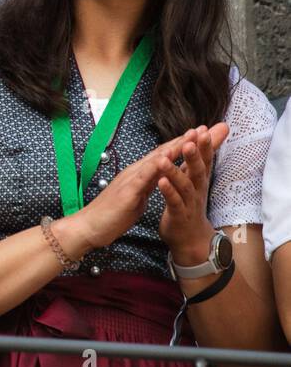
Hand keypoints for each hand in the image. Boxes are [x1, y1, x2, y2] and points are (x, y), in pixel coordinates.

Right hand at [60, 129, 207, 254]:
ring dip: (176, 145)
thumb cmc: (112, 214)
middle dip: (188, 139)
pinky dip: (157, 165)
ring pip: (157, 159)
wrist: (89, 227)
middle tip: (210, 126)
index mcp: (141, 174)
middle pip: (166, 151)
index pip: (167, 155)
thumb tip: (157, 179)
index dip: (185, 144)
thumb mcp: (136, 198)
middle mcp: (137, 171)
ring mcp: (131, 179)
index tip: (205, 134)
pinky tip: (168, 158)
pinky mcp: (128, 191)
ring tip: (194, 134)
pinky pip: (144, 177)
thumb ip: (146, 186)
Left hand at [158, 123, 228, 265]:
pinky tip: (161, 182)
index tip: (205, 128)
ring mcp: (188, 203)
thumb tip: (200, 144)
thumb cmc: (187, 205)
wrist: (189, 238)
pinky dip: (168, 191)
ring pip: (185, 185)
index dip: (205, 145)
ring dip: (175, 171)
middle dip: (196, 153)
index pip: (203, 160)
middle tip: (194, 137)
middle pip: (198, 169)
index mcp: (197, 180)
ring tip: (165, 158)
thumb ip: (194, 164)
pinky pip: (174, 202)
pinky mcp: (178, 215)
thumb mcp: (192, 183)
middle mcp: (196, 190)